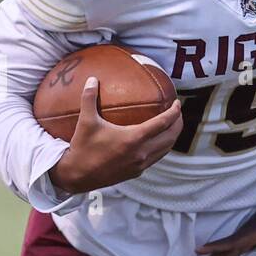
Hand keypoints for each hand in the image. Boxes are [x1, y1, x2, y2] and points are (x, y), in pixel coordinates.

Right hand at [49, 76, 182, 194]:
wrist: (78, 176)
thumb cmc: (82, 148)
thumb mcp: (85, 121)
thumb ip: (89, 98)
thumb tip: (92, 79)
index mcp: (133, 138)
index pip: (162, 123)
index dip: (174, 112)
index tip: (177, 103)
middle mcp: (141, 153)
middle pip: (170, 138)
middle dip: (178, 124)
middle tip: (178, 113)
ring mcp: (140, 165)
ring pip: (165, 150)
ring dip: (171, 137)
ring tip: (171, 126)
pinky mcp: (136, 172)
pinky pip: (155, 158)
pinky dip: (161, 148)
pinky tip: (156, 141)